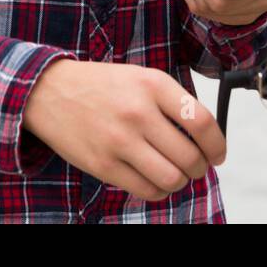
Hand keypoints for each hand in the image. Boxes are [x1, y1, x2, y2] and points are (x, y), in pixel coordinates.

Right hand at [21, 59, 224, 201]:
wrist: (48, 91)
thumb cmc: (101, 85)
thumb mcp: (140, 76)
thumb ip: (172, 101)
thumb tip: (205, 138)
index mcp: (152, 84)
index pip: (202, 122)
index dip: (217, 145)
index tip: (218, 154)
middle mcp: (138, 112)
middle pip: (191, 157)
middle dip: (200, 168)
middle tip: (196, 166)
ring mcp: (120, 140)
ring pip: (172, 179)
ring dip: (180, 182)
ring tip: (175, 173)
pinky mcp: (104, 164)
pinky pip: (147, 190)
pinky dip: (158, 190)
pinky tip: (153, 179)